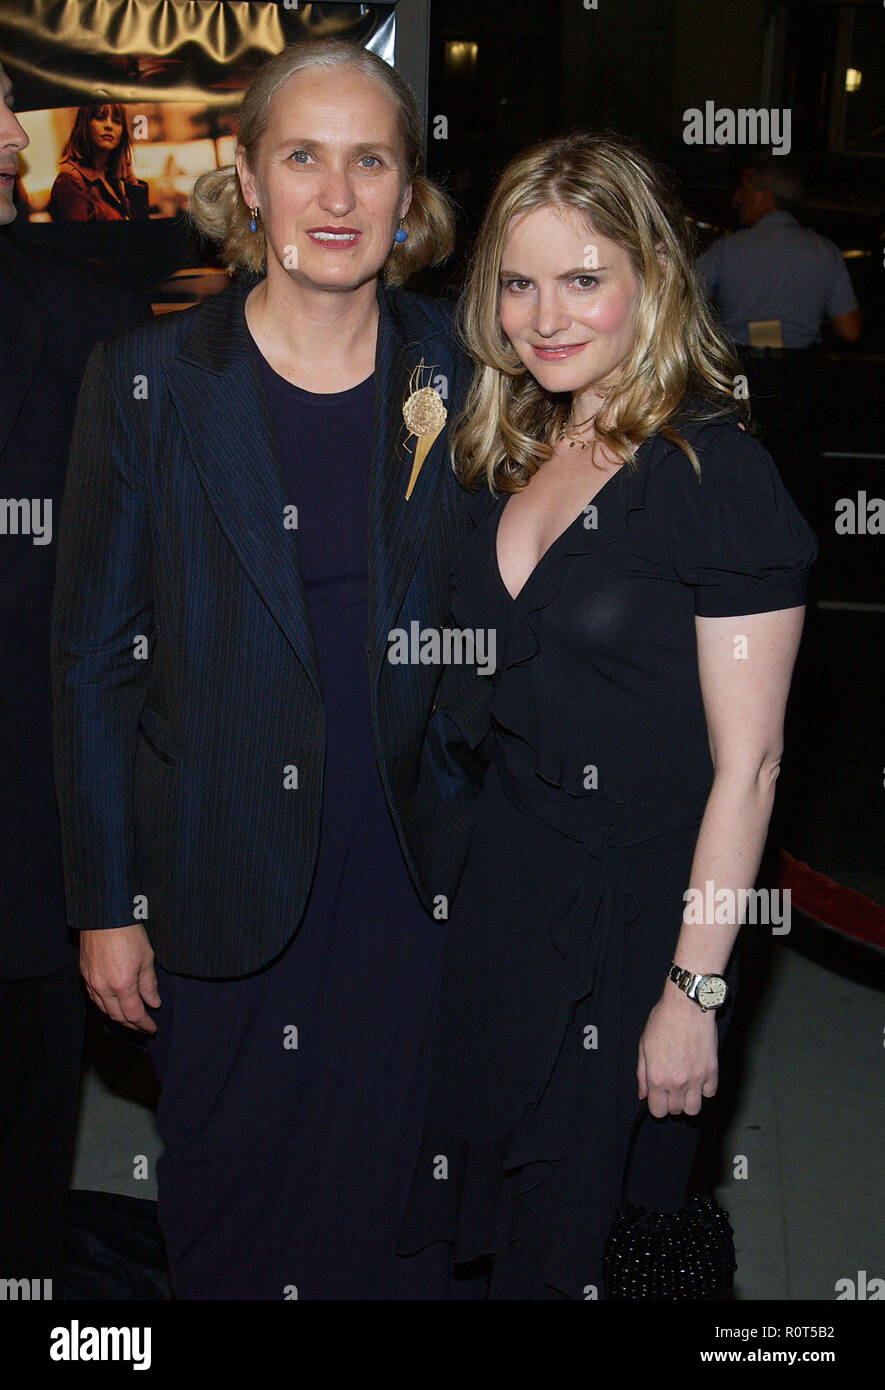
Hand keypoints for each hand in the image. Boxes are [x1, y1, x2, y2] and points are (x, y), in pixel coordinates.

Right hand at [80, 924, 159, 1033]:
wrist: (104, 915)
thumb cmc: (128, 933)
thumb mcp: (146, 958)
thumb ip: (149, 984)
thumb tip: (153, 1003)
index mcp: (122, 985)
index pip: (134, 1014)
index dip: (144, 1024)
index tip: (152, 1029)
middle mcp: (103, 988)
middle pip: (117, 1016)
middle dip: (131, 1025)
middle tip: (143, 1027)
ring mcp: (91, 982)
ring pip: (103, 1009)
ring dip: (117, 1017)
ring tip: (129, 1019)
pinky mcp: (84, 974)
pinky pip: (94, 998)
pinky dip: (105, 1006)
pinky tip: (112, 1004)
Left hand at [637, 986, 717, 1117]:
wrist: (686, 1007)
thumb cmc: (662, 1021)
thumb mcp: (643, 1046)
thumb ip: (642, 1074)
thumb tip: (643, 1094)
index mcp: (657, 1078)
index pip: (658, 1111)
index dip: (657, 1106)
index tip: (658, 1098)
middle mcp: (677, 1083)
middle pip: (676, 1111)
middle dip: (672, 1103)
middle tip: (671, 1089)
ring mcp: (696, 1078)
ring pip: (694, 1109)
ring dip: (689, 1102)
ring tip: (685, 1089)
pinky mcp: (712, 1071)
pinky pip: (710, 1093)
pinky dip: (704, 1090)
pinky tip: (698, 1078)